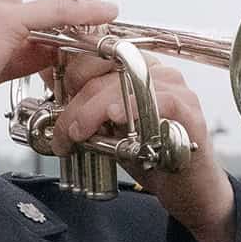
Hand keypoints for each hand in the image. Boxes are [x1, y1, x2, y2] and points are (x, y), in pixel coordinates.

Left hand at [50, 52, 236, 241]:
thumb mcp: (108, 128)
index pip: (101, 51)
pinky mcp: (188, 112)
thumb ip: (85, 106)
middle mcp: (159, 73)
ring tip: (77, 136)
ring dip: (92, 110)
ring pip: (125, 83)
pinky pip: (158, 99)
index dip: (73, 70)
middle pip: (108, 68)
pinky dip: (130, 108)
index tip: (57, 99)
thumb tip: (50, 85)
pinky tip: (115, 119)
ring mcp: (177, 89)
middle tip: (62, 132)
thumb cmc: (151, 158)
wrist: (190, 191)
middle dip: (76, 100)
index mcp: (141, 69)